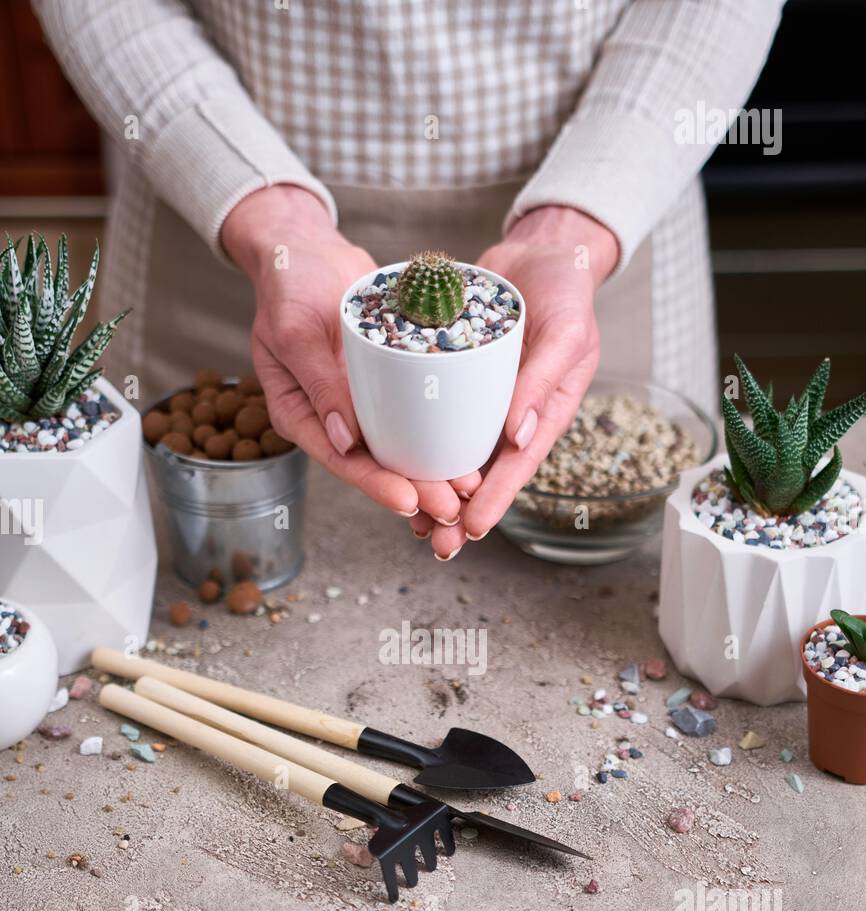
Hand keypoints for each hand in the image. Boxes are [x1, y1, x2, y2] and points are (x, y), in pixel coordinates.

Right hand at [221, 185, 479, 524]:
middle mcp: (333, 417)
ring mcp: (361, 401)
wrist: (307, 249)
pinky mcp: (388, 381)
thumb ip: (319, 383)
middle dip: (415, 489)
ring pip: (400, 446)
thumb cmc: (288, 283)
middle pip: (376, 464)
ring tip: (470, 488)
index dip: (376, 484)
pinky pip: (415, 412)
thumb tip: (343, 440)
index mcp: (301, 414)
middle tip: (453, 507)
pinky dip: (439, 431)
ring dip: (433, 470)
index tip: (408, 501)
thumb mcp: (296, 330)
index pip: (340, 461)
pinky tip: (469, 446)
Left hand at [412, 206, 618, 558]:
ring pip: (457, 452)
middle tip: (438, 545)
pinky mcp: (456, 376)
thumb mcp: (564, 330)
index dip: (495, 499)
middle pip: (484, 472)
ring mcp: (485, 398)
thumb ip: (542, 380)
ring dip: (437, 487)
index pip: (518, 465)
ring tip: (413, 523)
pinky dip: (420, 441)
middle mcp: (514, 412)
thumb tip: (518, 436)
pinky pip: (437, 415)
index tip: (473, 529)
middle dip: (461, 511)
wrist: (540, 250)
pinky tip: (396, 462)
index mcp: (545, 411)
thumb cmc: (565, 290)